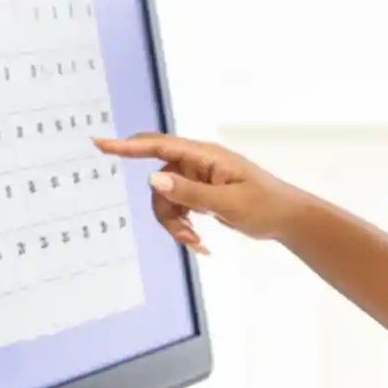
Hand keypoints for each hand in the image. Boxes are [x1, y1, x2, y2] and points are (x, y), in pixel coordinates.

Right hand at [93, 133, 314, 252]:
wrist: (288, 219)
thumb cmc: (265, 206)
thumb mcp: (228, 203)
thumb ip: (190, 193)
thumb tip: (152, 180)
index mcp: (206, 157)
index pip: (160, 147)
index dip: (128, 146)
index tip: (99, 143)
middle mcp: (199, 163)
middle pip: (160, 182)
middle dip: (166, 210)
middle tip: (186, 235)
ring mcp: (200, 179)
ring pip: (167, 200)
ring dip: (176, 224)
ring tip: (197, 243)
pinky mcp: (202, 194)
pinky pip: (179, 208)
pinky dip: (184, 226)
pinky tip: (201, 244)